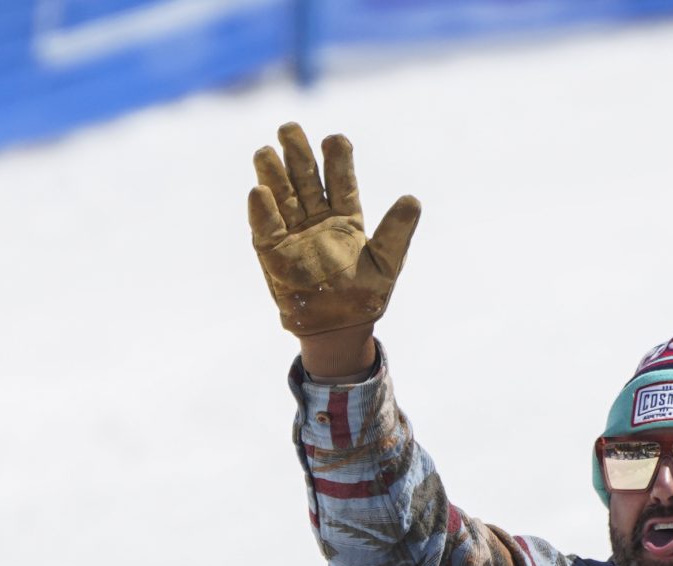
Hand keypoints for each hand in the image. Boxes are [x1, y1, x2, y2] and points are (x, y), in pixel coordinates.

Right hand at [248, 122, 420, 344]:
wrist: (338, 329)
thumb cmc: (365, 296)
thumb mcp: (387, 263)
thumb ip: (396, 232)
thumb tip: (413, 199)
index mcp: (346, 218)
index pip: (341, 182)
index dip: (337, 160)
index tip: (336, 139)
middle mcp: (317, 219)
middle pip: (306, 180)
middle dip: (299, 155)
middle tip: (291, 129)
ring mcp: (293, 232)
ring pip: (282, 196)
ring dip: (273, 174)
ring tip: (267, 152)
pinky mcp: (272, 250)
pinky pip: (265, 228)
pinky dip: (262, 211)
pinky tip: (259, 192)